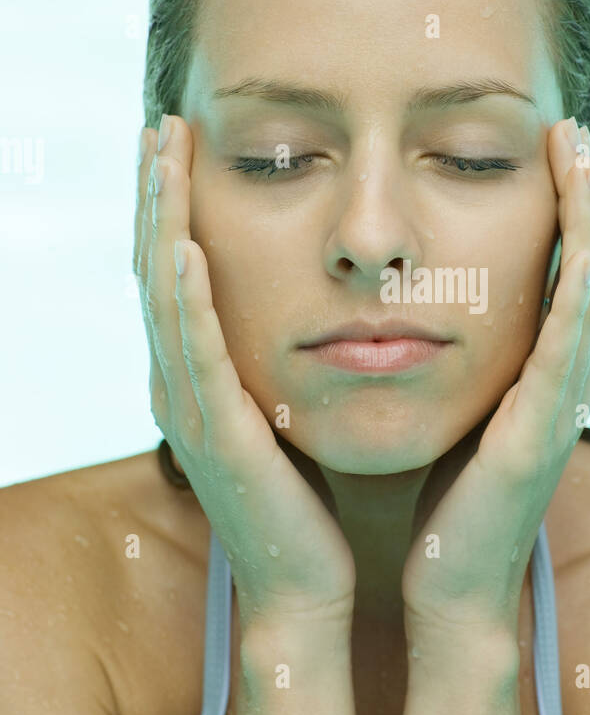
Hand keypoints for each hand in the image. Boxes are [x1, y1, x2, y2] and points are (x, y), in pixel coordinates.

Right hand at [134, 116, 356, 626]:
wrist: (307, 587)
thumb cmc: (307, 505)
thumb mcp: (284, 415)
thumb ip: (277, 363)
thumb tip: (309, 307)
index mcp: (201, 378)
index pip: (176, 275)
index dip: (170, 208)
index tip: (179, 147)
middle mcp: (182, 386)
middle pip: (155, 270)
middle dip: (156, 196)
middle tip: (160, 127)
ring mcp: (193, 410)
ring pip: (164, 297)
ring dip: (161, 221)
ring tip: (162, 155)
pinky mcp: (219, 435)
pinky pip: (195, 352)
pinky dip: (185, 296)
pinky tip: (186, 243)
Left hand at [401, 117, 589, 633]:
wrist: (444, 589)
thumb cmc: (438, 510)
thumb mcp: (449, 420)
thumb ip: (451, 370)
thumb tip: (412, 320)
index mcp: (530, 380)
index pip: (554, 280)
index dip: (558, 217)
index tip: (546, 154)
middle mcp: (556, 385)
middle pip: (583, 273)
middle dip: (581, 200)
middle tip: (575, 133)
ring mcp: (558, 406)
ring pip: (589, 293)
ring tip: (584, 155)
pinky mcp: (543, 429)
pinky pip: (571, 341)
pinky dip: (583, 283)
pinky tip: (586, 234)